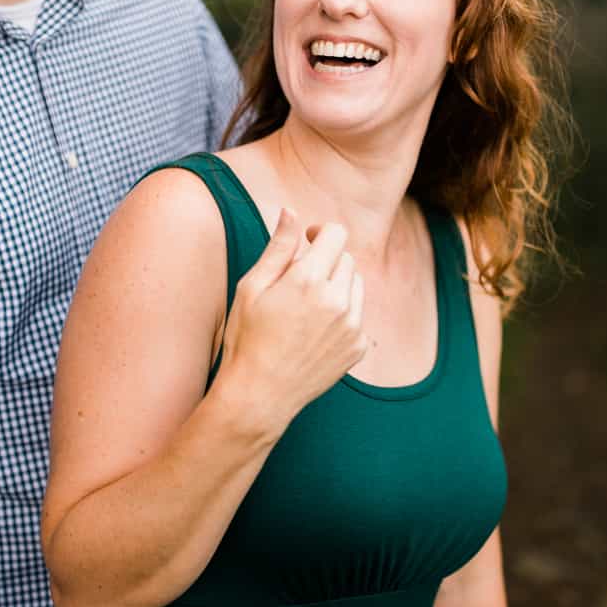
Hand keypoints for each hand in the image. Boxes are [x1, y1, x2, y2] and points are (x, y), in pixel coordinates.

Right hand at [214, 209, 366, 439]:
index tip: (307, 241)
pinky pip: (358, 315)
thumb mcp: (252, 287)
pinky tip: (315, 332)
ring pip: (356, 285)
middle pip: (346, 258)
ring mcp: (352, 326)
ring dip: (337, 285)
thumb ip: (278, 247)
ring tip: (307, 307)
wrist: (259, 395)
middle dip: (326, 260)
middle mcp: (337, 300)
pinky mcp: (358, 347)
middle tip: (299, 281)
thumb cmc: (247, 338)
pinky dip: (342, 315)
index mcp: (309, 280)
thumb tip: (290, 211)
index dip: (320, 232)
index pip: (336, 234)